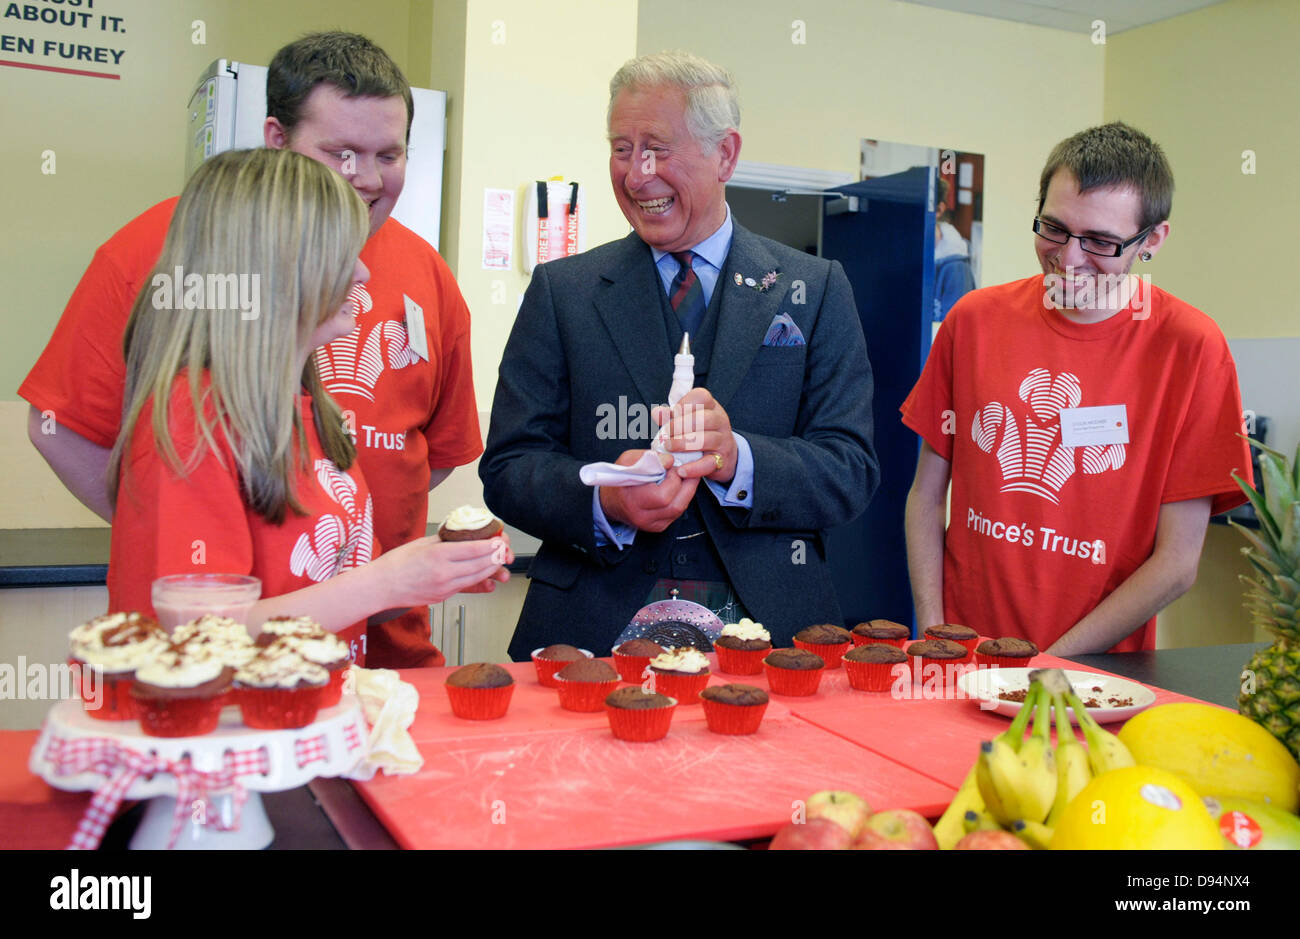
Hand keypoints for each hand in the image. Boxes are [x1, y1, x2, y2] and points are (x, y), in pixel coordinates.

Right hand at [379, 535, 510, 606]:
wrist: (381, 587)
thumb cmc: (397, 563)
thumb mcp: (423, 543)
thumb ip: (446, 539)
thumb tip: (465, 533)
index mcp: (438, 555)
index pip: (474, 549)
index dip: (492, 544)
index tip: (500, 539)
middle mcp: (444, 573)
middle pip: (481, 564)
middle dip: (497, 556)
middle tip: (504, 548)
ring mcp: (445, 587)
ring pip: (477, 577)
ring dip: (492, 569)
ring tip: (500, 560)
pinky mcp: (443, 596)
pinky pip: (467, 587)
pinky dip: (480, 580)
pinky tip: (488, 576)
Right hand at [599, 449, 699, 531]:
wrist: (610, 501)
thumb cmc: (618, 479)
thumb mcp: (627, 461)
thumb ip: (649, 458)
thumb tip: (670, 461)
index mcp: (633, 501)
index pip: (663, 496)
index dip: (674, 479)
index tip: (674, 467)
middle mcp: (643, 517)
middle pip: (676, 505)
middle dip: (686, 485)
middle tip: (688, 471)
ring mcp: (651, 524)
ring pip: (679, 510)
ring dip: (687, 492)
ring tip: (686, 478)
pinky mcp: (658, 527)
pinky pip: (676, 514)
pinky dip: (681, 500)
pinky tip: (679, 489)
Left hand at [654, 388, 737, 483]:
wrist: (725, 456)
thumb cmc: (701, 434)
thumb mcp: (688, 421)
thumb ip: (671, 416)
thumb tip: (657, 412)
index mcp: (711, 407)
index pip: (702, 397)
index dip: (684, 404)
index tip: (672, 413)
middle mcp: (720, 421)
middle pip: (703, 418)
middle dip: (679, 426)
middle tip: (665, 434)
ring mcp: (723, 440)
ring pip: (705, 440)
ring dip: (683, 444)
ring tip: (669, 447)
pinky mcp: (722, 460)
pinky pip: (708, 463)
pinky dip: (693, 468)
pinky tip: (681, 470)